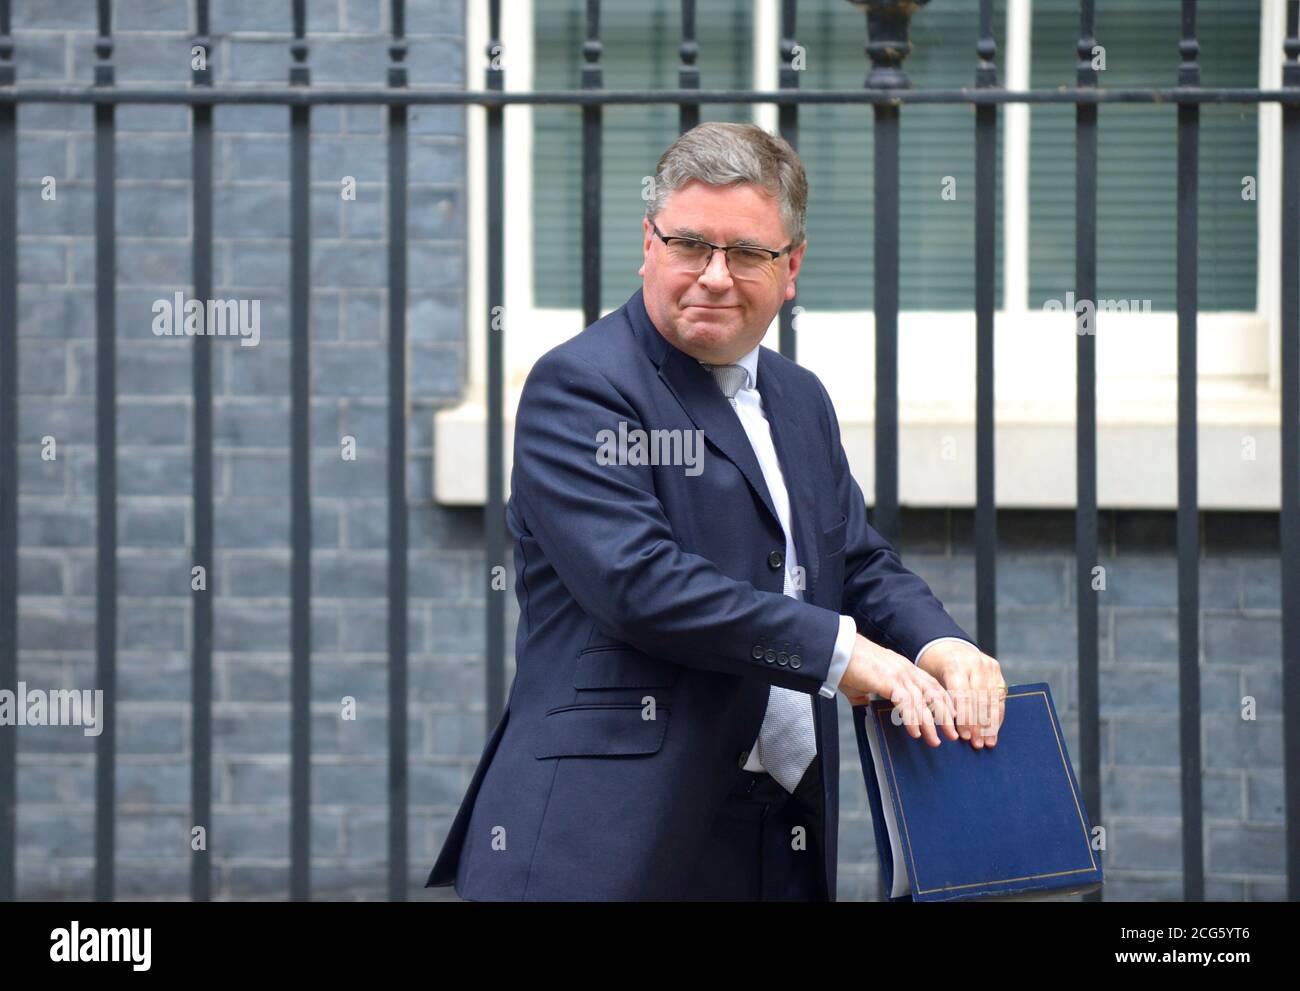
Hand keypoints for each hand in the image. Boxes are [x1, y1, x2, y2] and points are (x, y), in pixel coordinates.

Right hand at [838, 634, 958, 747]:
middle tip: (952, 735)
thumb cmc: (848, 665)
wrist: (837, 651)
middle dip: (945, 716)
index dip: (944, 703)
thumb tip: (863, 705)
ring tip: (935, 740)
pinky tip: (915, 732)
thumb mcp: (864, 682)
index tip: (952, 718)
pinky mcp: (889, 681)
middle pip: (934, 695)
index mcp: (904, 668)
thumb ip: (866, 693)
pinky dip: (912, 719)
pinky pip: (906, 703)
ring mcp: (899, 675)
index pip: (932, 686)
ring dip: (931, 723)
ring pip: (922, 701)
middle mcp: (906, 670)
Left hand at [915, 641, 1005, 748]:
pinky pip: (999, 695)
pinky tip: (994, 730)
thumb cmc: (933, 667)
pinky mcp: (996, 668)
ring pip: (991, 699)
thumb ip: (939, 699)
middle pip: (979, 699)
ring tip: (987, 742)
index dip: (965, 719)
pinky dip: (997, 714)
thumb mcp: (930, 679)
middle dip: (978, 725)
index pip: (962, 696)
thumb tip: (943, 728)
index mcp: (954, 665)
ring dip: (990, 724)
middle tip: (977, 744)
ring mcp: (987, 665)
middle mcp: (973, 664)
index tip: (965, 737)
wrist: (946, 644)